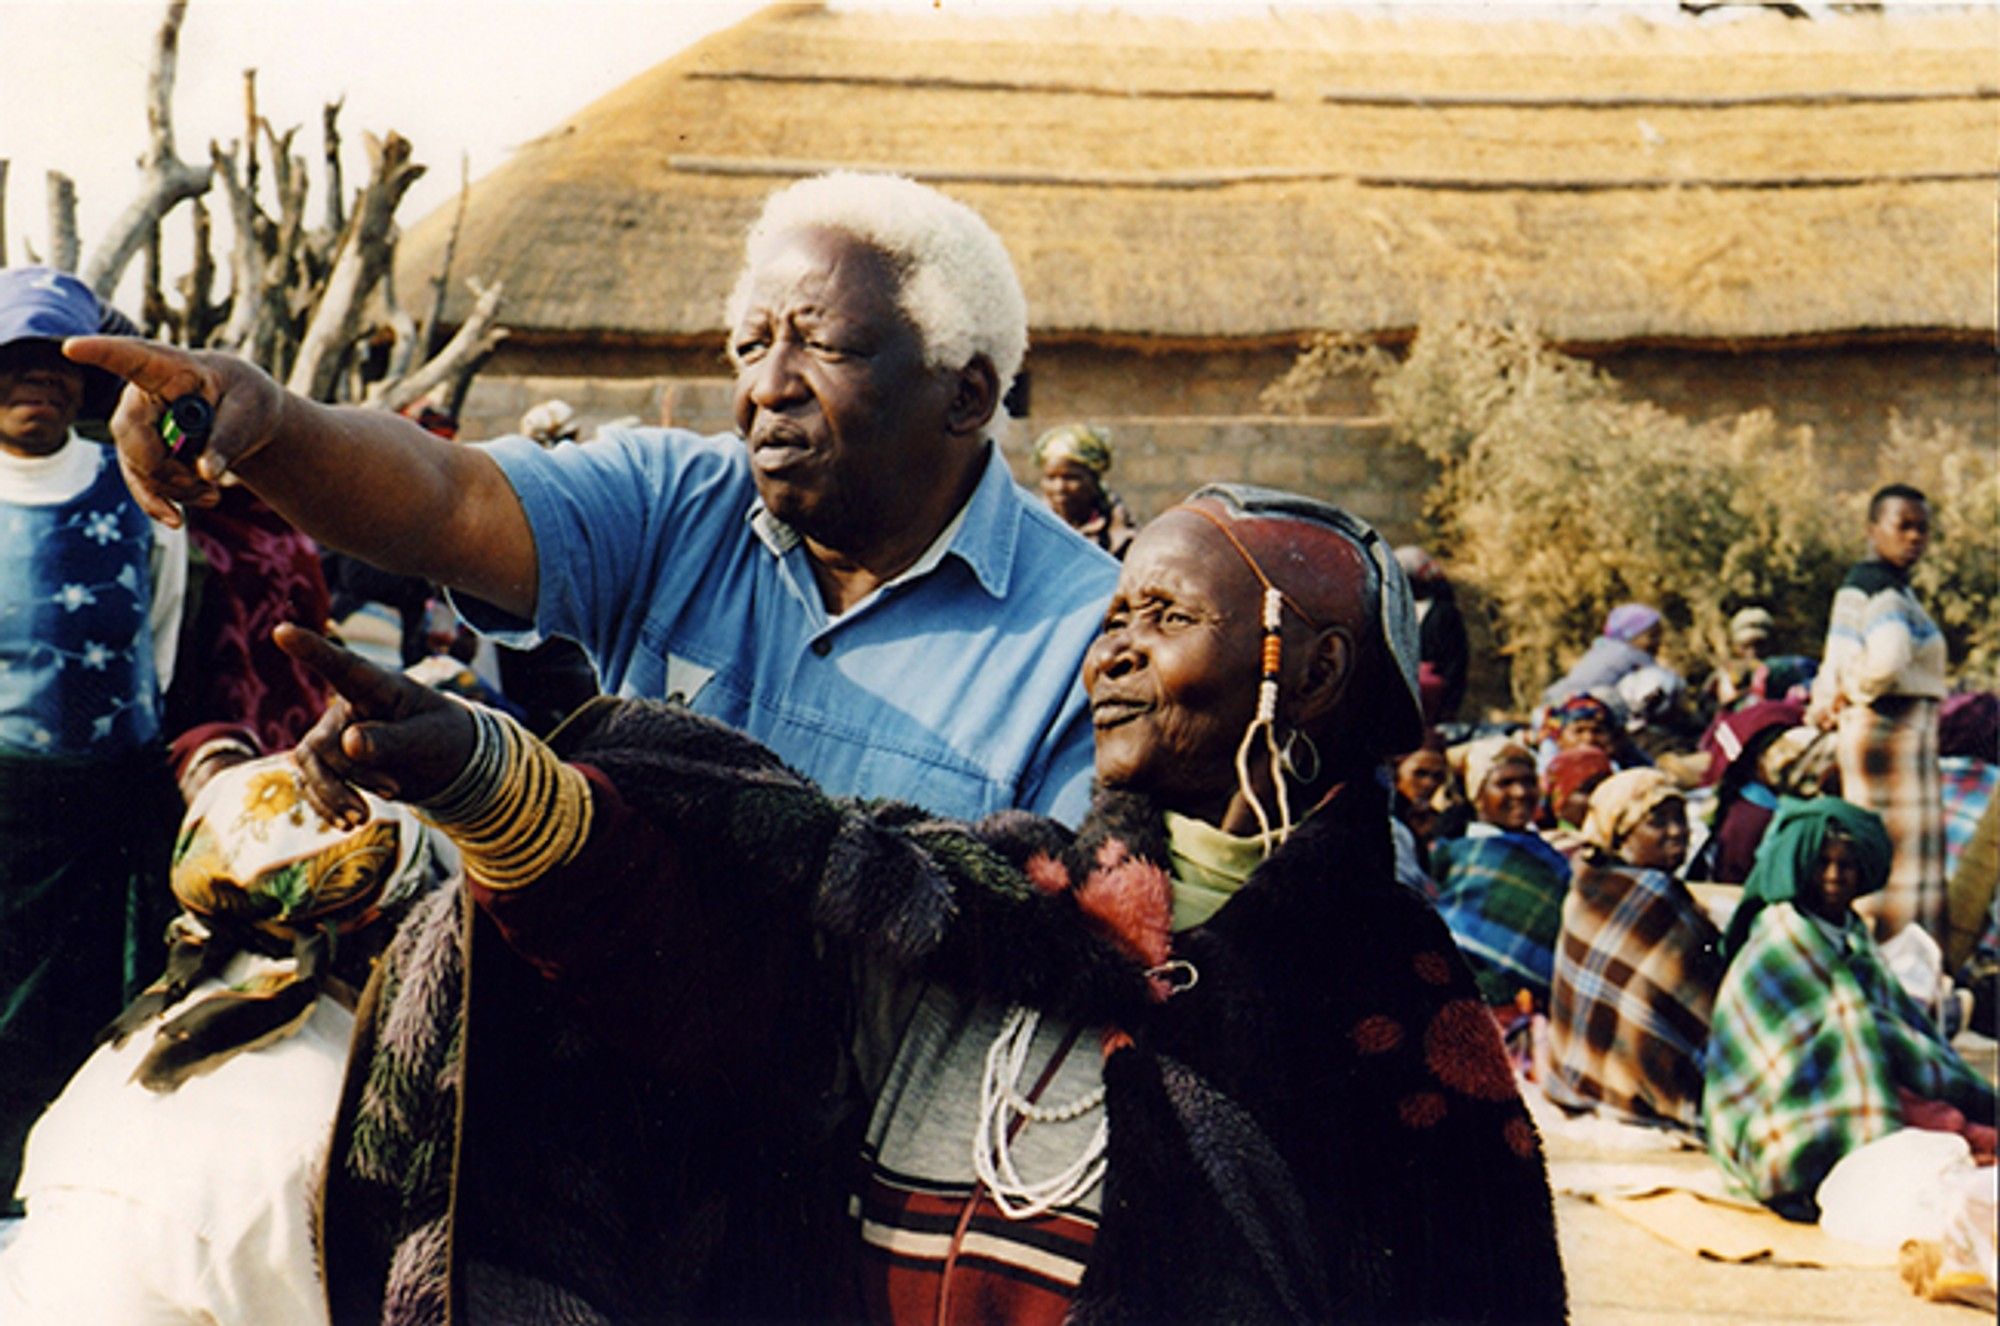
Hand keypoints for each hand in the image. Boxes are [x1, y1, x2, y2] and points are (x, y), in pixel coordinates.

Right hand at [62, 336, 288, 527]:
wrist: (244, 417)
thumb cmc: (246, 399)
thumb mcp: (250, 412)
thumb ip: (228, 439)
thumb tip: (205, 474)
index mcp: (170, 367)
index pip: (130, 356)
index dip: (100, 352)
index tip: (73, 346)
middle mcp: (141, 393)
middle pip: (133, 433)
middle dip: (168, 469)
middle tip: (209, 486)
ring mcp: (136, 423)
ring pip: (138, 465)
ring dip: (174, 490)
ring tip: (212, 494)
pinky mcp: (139, 451)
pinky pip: (139, 482)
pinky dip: (158, 503)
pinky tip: (175, 518)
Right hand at [275, 623, 476, 824]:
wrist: (445, 761)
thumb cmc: (441, 735)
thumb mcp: (429, 736)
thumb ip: (392, 738)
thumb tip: (348, 743)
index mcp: (376, 686)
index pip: (341, 665)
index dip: (311, 648)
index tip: (282, 630)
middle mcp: (346, 707)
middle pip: (326, 740)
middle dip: (355, 771)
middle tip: (395, 789)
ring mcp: (333, 735)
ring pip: (312, 764)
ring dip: (334, 794)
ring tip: (363, 818)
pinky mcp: (330, 763)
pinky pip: (312, 784)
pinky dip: (327, 805)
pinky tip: (348, 822)